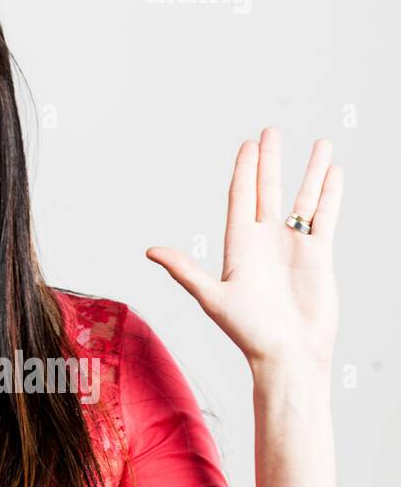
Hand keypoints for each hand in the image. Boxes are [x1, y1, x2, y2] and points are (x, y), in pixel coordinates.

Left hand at [145, 127, 343, 371]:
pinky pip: (325, 217)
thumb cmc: (249, 333)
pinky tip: (335, 173)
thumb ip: (185, 271)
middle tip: (270, 131)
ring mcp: (293, 246)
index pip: (241, 196)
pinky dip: (330, 194)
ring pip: (303, 199)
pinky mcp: (318, 256)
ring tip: (319, 143)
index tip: (247, 144)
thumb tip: (150, 250)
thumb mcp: (213, 298)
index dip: (244, 170)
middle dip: (269, 160)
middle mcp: (265, 240)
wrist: (289, 356)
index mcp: (239, 245)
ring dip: (310, 171)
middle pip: (268, 189)